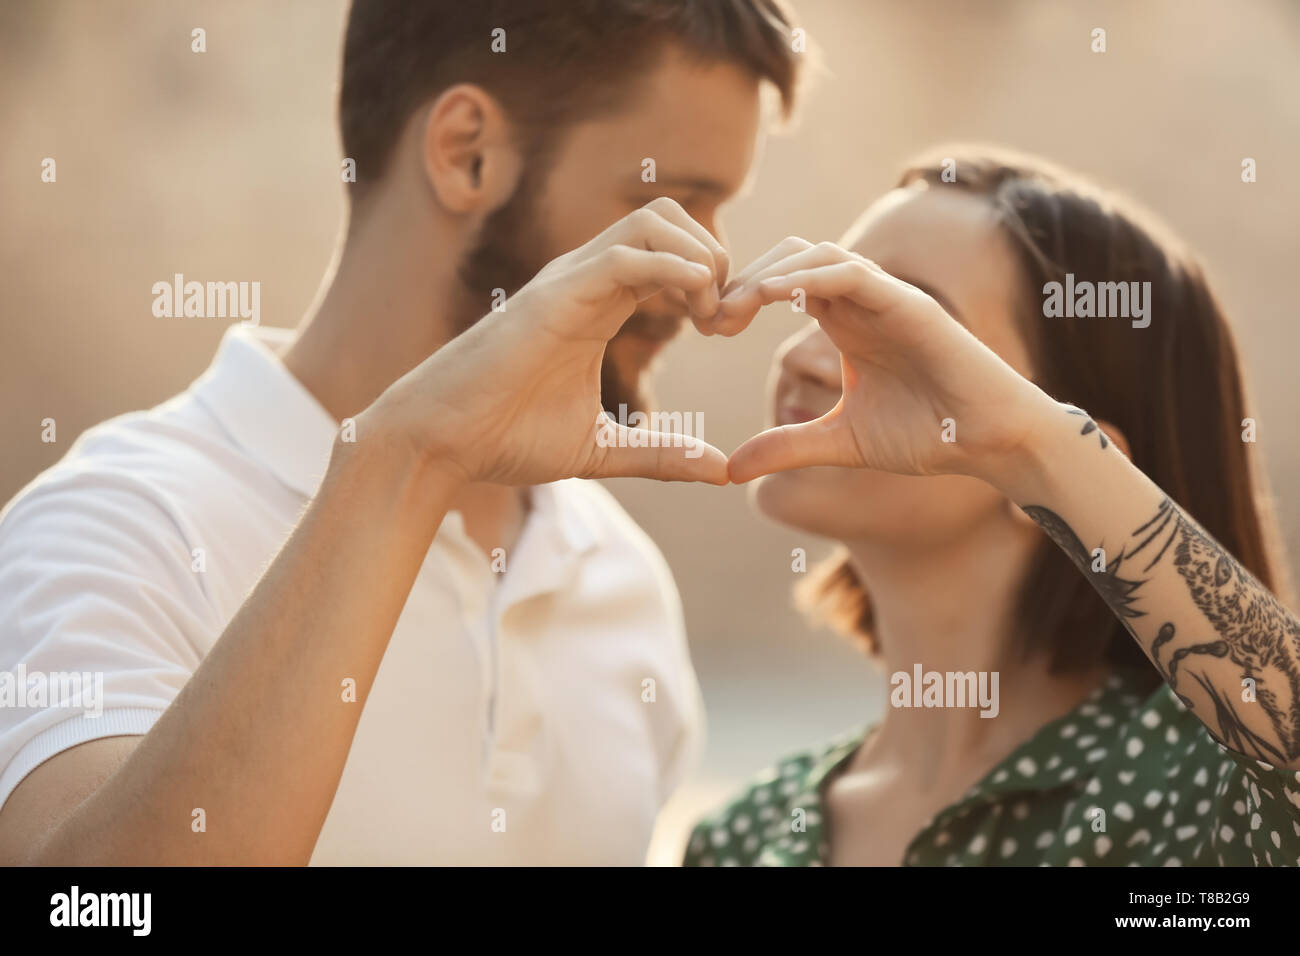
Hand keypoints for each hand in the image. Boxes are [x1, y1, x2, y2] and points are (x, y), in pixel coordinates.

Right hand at [354, 198, 730, 486]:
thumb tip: (721, 470)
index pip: (673, 255)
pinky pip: (624, 256)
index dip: (714, 281)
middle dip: (716, 256)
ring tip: (708, 313)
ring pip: (653, 221)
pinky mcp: (554, 297)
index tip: (726, 330)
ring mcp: (569, 282)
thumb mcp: (601, 450)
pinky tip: (697, 301)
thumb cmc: (503, 439)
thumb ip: (660, 454)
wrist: (439, 443)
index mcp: (600, 304)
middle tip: (724, 320)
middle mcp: (587, 280)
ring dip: (699, 255)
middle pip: (672, 219)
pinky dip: (673, 268)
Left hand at [718, 240, 1056, 484]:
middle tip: (710, 315)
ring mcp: (887, 298)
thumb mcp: (839, 442)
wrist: (989, 444)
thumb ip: (787, 446)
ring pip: (818, 255)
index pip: (781, 283)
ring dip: (770, 272)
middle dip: (745, 279)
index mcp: (844, 323)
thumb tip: (729, 469)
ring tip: (732, 305)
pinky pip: (853, 274)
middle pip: (790, 258)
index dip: (740, 296)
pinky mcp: (910, 305)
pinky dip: (810, 277)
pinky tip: (772, 296)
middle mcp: (862, 302)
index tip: (706, 325)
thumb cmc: (927, 436)